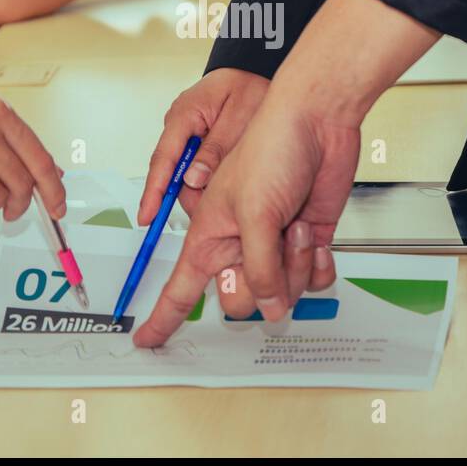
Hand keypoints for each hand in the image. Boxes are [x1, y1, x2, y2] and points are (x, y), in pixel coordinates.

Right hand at [133, 93, 356, 346]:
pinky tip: (316, 237)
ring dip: (297, 263)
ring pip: (283, 293)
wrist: (319, 123)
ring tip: (296, 224)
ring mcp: (273, 244)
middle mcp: (239, 243)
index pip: (178, 286)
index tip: (147, 342)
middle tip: (271, 245)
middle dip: (263, 281)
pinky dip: (319, 265)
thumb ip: (259, 268)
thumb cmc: (272, 149)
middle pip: (241, 301)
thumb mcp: (256, 214)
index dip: (163, 316)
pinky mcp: (305, 241)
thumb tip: (269, 309)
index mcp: (209, 234)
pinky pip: (313, 280)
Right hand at [138, 68, 269, 225]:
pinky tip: (226, 181)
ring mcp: (184, 132)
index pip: (163, 159)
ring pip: (184, 172)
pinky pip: (194, 165)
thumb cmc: (250, 86)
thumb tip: (193, 179)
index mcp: (184, 114)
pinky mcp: (194, 140)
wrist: (255, 70)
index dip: (154, 192)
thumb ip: (216, 149)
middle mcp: (178, 124)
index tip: (147, 216)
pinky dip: (208, 178)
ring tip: (230, 190)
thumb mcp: (240, 118)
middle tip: (213, 214)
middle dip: (188, 196)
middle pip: (172, 172)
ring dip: (202, 187)